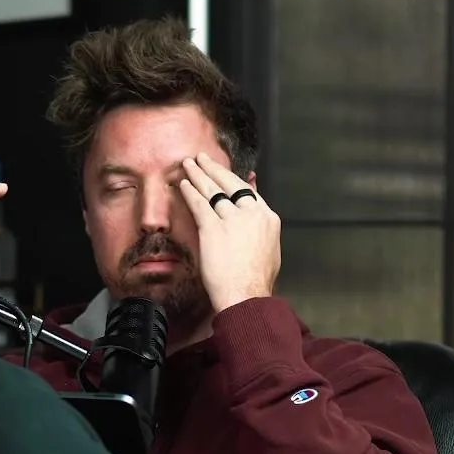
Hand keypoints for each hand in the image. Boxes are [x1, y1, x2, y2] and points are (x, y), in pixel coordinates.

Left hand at [178, 152, 280, 312]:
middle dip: (214, 168)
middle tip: (202, 157)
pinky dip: (190, 192)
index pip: (248, 191)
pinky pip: (199, 204)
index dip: (233, 179)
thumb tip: (258, 214)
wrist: (247, 296)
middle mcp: (252, 214)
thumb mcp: (269, 250)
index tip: (223, 172)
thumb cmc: (256, 281)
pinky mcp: (213, 228)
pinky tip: (184, 184)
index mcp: (267, 218)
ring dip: (198, 174)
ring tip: (189, 164)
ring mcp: (233, 219)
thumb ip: (262, 228)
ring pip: (212, 189)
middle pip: (230, 183)